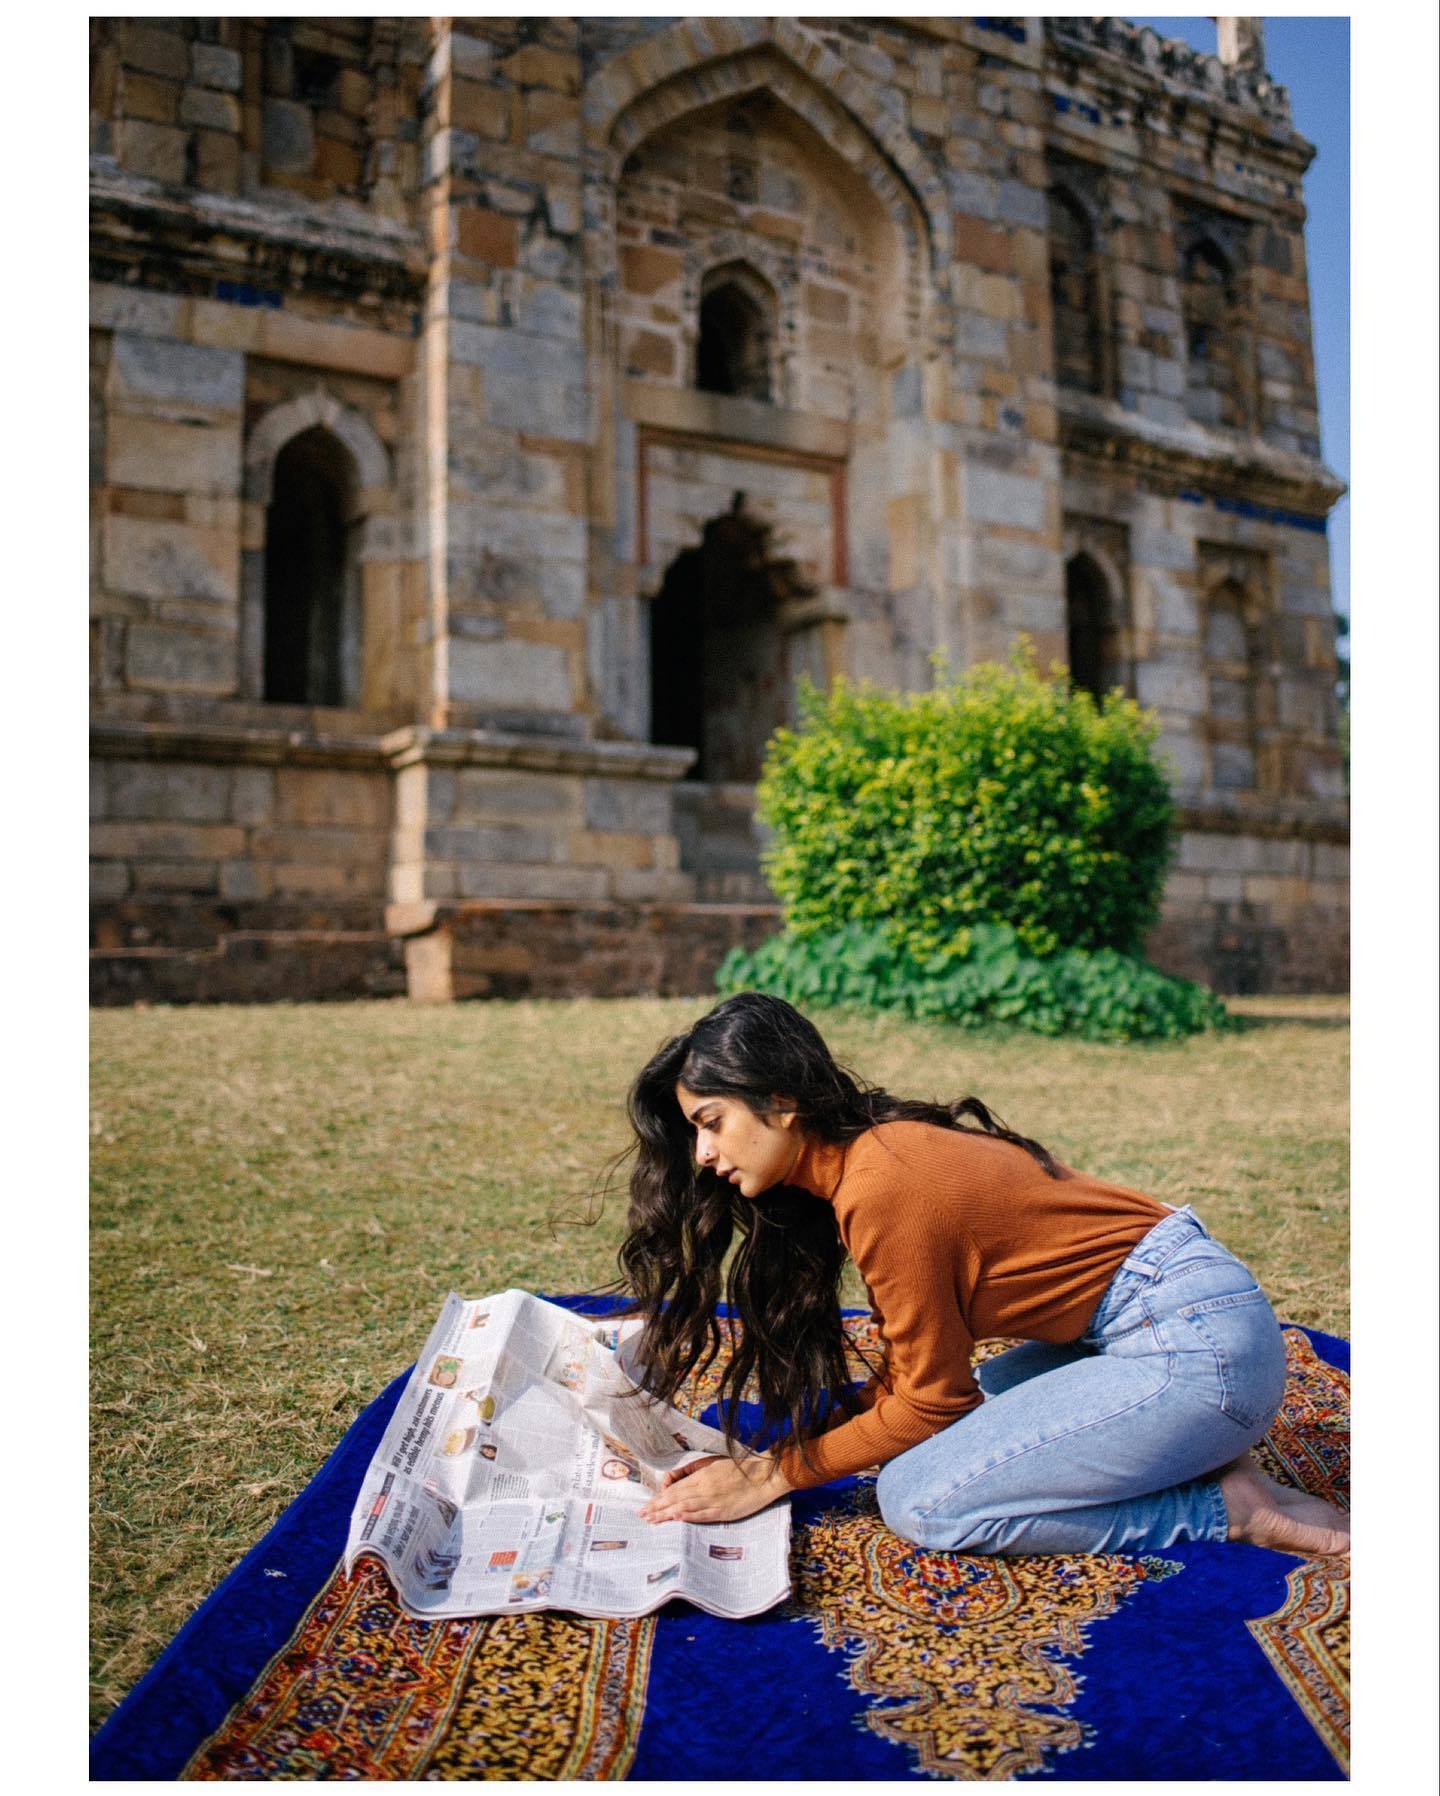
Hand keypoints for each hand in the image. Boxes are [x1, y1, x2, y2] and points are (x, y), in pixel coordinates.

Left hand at [638, 1453, 789, 1524]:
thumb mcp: (714, 1463)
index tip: (648, 1504)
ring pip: (684, 1508)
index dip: (660, 1497)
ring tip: (652, 1520)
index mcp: (702, 1474)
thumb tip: (677, 1479)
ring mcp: (712, 1501)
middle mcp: (704, 1488)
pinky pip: (700, 1515)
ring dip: (666, 1515)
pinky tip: (674, 1520)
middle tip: (642, 1515)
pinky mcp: (722, 1512)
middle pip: (675, 1498)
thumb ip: (695, 1470)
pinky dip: (685, 1518)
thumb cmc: (739, 1467)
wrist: (763, 1476)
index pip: (675, 1488)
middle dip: (657, 1507)